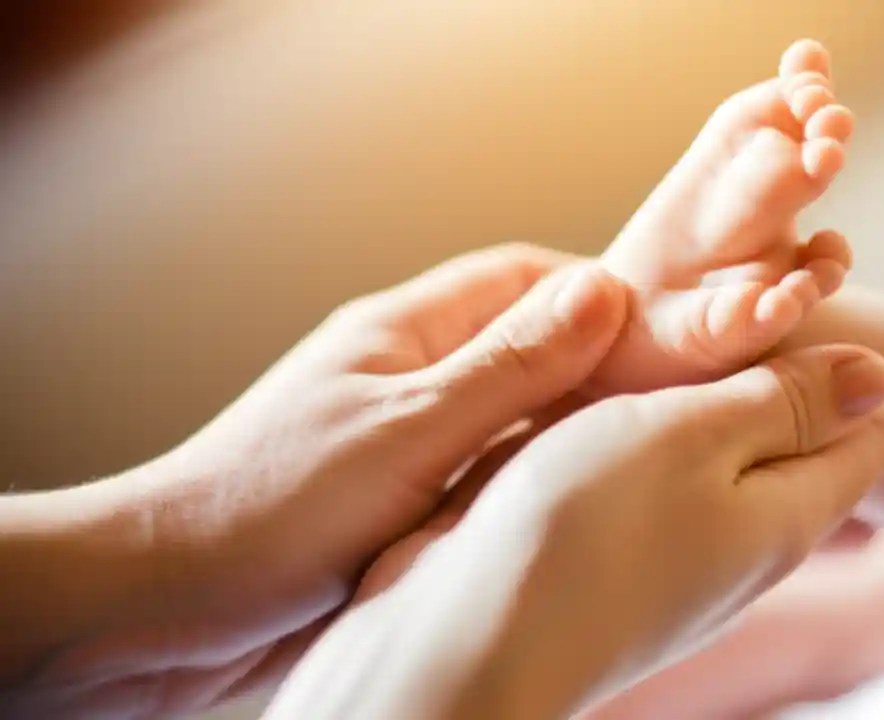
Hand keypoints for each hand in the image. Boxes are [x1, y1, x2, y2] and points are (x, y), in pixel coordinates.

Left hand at [0, 244, 627, 715]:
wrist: (168, 604)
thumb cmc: (266, 508)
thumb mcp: (406, 431)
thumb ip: (508, 367)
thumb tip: (604, 292)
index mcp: (408, 331)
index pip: (531, 281)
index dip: (609, 296)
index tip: (680, 328)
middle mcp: (416, 375)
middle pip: (535, 344)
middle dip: (607, 362)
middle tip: (685, 396)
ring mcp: (413, 437)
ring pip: (522, 413)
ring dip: (578, 426)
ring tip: (650, 452)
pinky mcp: (409, 500)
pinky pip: (497, 472)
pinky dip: (543, 479)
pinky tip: (582, 507)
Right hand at [265, 344, 883, 719]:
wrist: (462, 649)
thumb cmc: (579, 530)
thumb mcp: (694, 439)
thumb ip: (781, 405)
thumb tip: (876, 376)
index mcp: (780, 508)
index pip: (878, 447)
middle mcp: (738, 538)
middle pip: (824, 463)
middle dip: (865, 417)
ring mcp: (673, 554)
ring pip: (750, 470)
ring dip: (787, 423)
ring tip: (812, 389)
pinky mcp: (608, 552)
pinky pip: (680, 480)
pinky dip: (706, 441)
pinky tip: (691, 432)